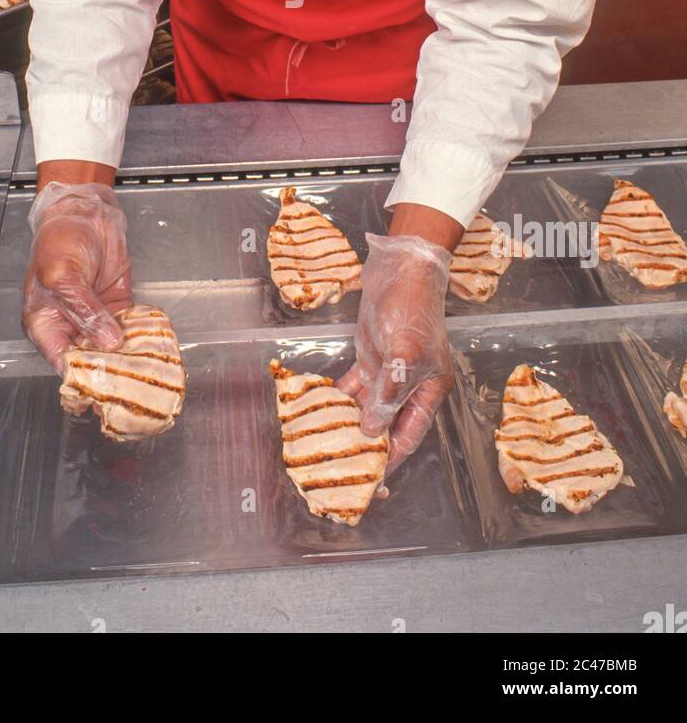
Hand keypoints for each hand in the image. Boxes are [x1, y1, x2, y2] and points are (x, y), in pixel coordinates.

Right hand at [22, 180, 132, 372]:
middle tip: (131, 381)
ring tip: (147, 369)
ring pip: (112, 348)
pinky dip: (140, 337)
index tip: (103, 384)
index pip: (61, 359)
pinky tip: (154, 346)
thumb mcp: (64, 275)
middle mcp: (70, 326)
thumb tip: (107, 340)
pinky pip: (129, 329)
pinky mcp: (117, 307)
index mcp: (45, 323)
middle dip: (109, 369)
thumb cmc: (60, 239)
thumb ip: (84, 309)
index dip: (81, 374)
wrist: (86, 212)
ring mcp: (95, 318)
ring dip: (128, 356)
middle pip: (89, 359)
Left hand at [339, 233, 451, 474]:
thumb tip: (373, 430)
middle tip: (341, 466)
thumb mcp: (405, 353)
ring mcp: (387, 372)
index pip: (409, 434)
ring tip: (325, 444)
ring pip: (367, 407)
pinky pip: (353, 386)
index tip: (372, 479)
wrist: (402, 269)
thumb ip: (390, 392)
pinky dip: (340, 397)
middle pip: (387, 424)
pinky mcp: (370, 357)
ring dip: (350, 422)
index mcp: (428, 390)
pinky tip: (320, 410)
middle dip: (367, 444)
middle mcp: (409, 386)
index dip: (392, 457)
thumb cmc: (412, 309)